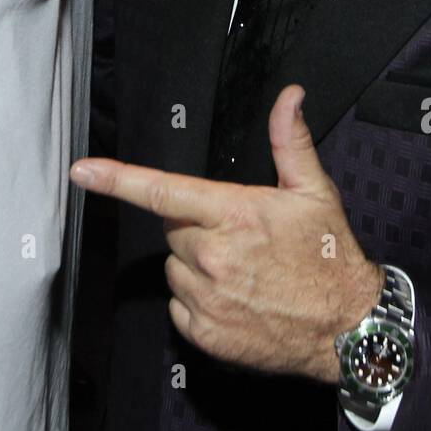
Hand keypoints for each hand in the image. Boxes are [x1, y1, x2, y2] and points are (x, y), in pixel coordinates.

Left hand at [70, 85, 383, 383]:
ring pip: (175, 268)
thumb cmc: (330, 256)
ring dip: (196, 265)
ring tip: (242, 270)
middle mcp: (213, 256)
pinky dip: (198, 301)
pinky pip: (179, 307)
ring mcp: (207, 299)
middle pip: (172, 229)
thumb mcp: (314, 191)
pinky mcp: (206, 334)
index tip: (82, 171)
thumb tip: (289, 96)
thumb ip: (290, 141)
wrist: (348, 328)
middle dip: (196, 226)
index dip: (117, 179)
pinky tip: (235, 298)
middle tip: (238, 235)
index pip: (163, 192)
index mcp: (234, 214)